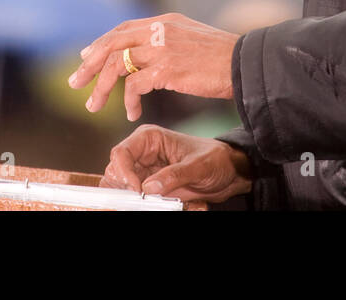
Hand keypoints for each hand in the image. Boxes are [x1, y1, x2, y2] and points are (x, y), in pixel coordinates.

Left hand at [68, 13, 238, 120]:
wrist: (245, 64)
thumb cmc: (223, 58)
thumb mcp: (191, 38)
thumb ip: (167, 40)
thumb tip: (146, 53)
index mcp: (164, 20)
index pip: (123, 29)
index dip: (101, 43)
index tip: (85, 57)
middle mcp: (159, 29)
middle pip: (112, 43)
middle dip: (90, 64)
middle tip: (76, 82)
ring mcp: (161, 48)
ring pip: (117, 64)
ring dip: (102, 87)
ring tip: (94, 105)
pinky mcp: (166, 69)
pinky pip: (135, 86)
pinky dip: (129, 101)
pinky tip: (133, 112)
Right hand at [100, 125, 251, 202]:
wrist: (229, 173)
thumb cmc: (215, 159)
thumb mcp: (199, 166)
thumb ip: (174, 175)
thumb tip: (149, 188)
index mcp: (149, 139)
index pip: (121, 153)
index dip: (123, 172)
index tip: (138, 191)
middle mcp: (142, 155)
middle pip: (116, 172)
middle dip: (125, 189)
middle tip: (141, 202)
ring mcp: (144, 173)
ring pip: (121, 189)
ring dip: (132, 200)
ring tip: (154, 203)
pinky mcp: (150, 189)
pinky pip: (135, 200)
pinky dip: (142, 206)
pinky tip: (160, 205)